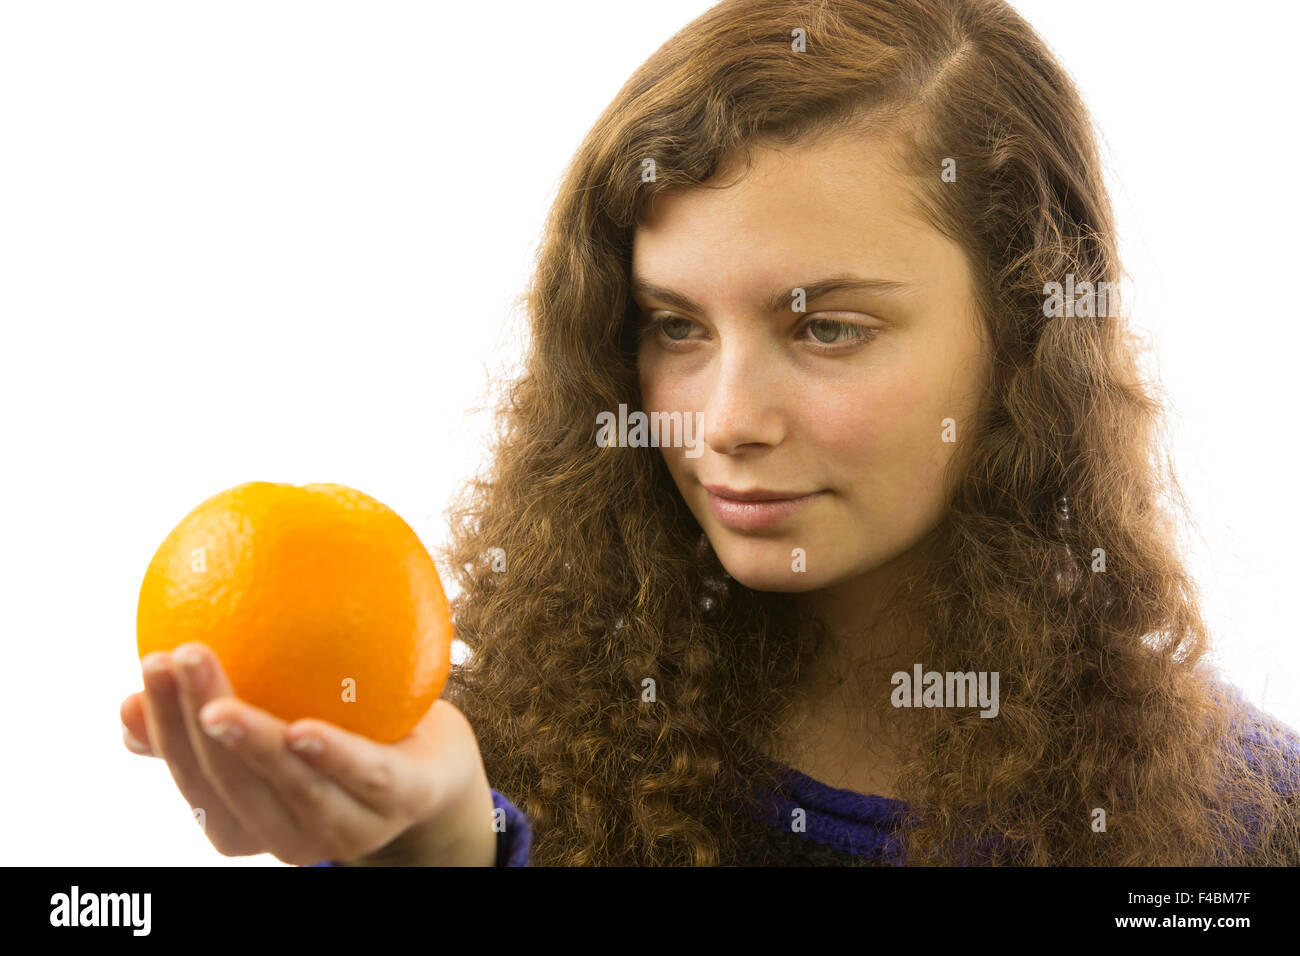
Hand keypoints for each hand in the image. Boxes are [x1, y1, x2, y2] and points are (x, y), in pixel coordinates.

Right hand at [121, 642, 493, 865]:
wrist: (435, 762)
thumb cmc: (343, 734)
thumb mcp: (275, 726)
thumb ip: (208, 724)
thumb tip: (124, 710)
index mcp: (255, 821)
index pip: (196, 783)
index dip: (165, 734)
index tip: (145, 673)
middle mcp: (294, 834)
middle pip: (233, 786)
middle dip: (193, 726)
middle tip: (177, 658)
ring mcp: (351, 822)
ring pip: (290, 787)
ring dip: (251, 741)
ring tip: (217, 699)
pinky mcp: (401, 796)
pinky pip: (364, 776)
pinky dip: (332, 756)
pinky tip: (302, 730)